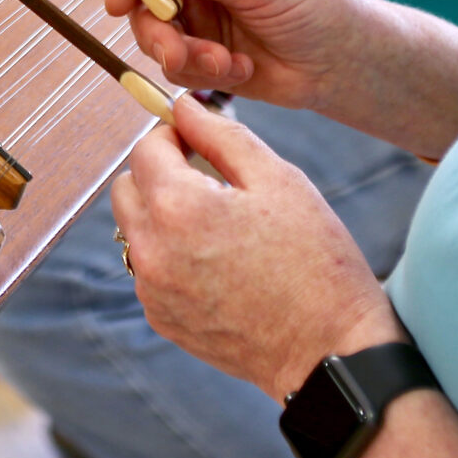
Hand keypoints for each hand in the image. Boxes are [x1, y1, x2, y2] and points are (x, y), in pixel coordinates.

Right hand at [107, 0, 376, 108]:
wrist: (347, 61)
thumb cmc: (316, 4)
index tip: (119, 5)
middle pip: (139, 2)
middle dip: (157, 32)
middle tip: (177, 53)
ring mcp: (198, 18)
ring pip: (154, 40)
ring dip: (186, 58)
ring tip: (224, 64)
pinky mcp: (205, 57)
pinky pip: (179, 70)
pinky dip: (206, 75)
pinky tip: (242, 69)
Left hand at [111, 95, 401, 401]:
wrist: (329, 351)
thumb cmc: (314, 262)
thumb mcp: (278, 180)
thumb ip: (222, 134)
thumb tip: (183, 106)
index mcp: (177, 208)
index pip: (146, 148)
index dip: (173, 136)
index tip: (200, 141)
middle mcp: (152, 250)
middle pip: (128, 186)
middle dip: (160, 172)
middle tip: (209, 179)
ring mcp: (152, 290)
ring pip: (135, 229)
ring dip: (162, 214)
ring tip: (218, 224)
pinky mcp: (162, 319)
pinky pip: (148, 268)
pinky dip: (170, 254)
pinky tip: (217, 262)